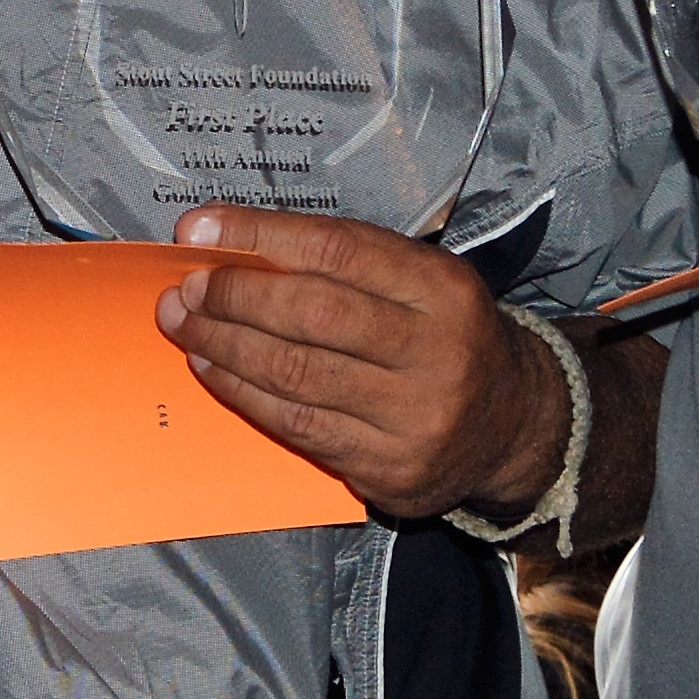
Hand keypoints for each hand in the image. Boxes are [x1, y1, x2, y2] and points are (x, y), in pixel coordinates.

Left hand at [152, 209, 568, 518]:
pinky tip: (214, 369)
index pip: (337, 249)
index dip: (259, 236)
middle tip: (186, 287)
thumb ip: (339, 261)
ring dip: (225, 346)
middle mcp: (435, 352)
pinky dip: (244, 393)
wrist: (513, 425)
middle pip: (312, 314)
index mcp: (443, 289)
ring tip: (185, 324)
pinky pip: (298, 425)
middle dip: (234, 296)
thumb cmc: (445, 336)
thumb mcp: (418, 280)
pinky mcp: (390, 468)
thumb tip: (227, 240)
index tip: (198, 229)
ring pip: (296, 375)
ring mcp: (414, 417)